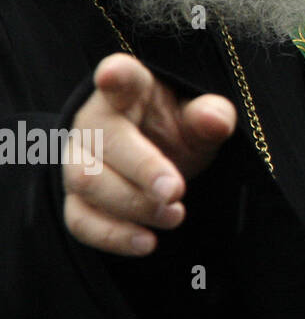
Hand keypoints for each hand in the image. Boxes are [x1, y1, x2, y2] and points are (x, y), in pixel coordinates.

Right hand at [62, 54, 236, 256]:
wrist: (162, 159)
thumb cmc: (180, 129)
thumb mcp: (202, 119)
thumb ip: (211, 116)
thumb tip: (215, 119)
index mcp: (131, 90)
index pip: (121, 77)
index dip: (115, 76)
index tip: (112, 75)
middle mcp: (95, 121)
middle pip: (106, 143)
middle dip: (142, 171)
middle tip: (177, 192)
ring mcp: (78, 160)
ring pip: (88, 183)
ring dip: (132, 205)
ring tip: (175, 216)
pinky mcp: (76, 198)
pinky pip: (80, 220)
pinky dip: (113, 235)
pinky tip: (147, 243)